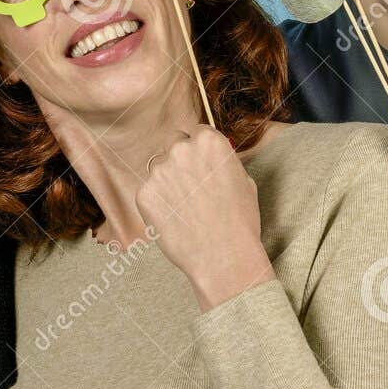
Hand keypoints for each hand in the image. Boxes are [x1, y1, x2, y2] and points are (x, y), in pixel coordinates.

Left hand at [134, 126, 273, 310]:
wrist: (223, 256)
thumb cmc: (239, 220)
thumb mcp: (244, 180)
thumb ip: (222, 160)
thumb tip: (211, 156)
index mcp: (209, 141)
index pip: (196, 132)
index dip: (199, 150)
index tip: (201, 165)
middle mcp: (181, 150)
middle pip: (174, 145)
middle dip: (181, 162)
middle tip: (192, 188)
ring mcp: (159, 171)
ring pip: (160, 170)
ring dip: (168, 183)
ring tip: (186, 209)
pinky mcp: (144, 193)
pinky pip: (149, 192)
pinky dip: (158, 203)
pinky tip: (175, 220)